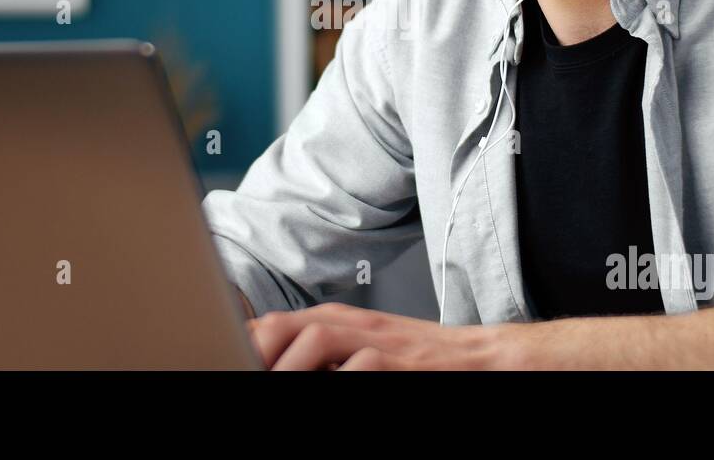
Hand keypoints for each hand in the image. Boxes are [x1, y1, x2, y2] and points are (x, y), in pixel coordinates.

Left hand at [246, 301, 512, 369]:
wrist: (487, 360)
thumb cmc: (426, 362)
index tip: (226, 359)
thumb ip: (326, 352)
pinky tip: (331, 389)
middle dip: (258, 354)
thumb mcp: (370, 349)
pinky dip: (339, 380)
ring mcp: (378, 346)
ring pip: (313, 343)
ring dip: (290, 369)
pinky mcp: (403, 365)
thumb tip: (272, 362)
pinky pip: (360, 369)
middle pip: (284, 327)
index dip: (245, 344)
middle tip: (248, 373)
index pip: (274, 325)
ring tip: (279, 384)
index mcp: (340, 324)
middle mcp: (355, 329)